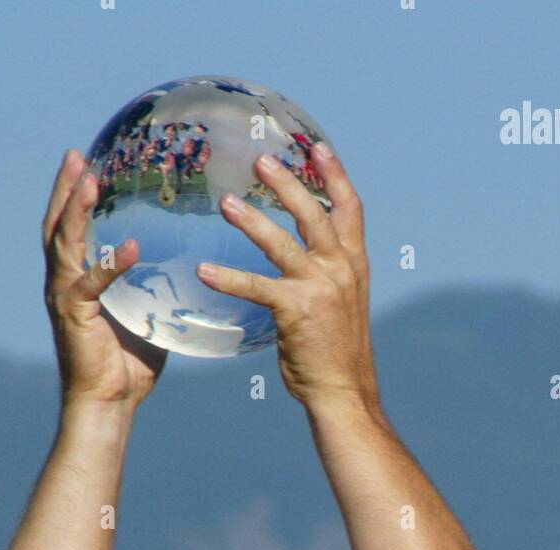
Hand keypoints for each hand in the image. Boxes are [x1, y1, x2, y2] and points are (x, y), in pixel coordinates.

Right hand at [43, 149, 166, 409]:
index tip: (86, 161)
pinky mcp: (74, 316)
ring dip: (77, 210)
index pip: (70, 228)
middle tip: (77, 154)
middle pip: (57, 225)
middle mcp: (63, 283)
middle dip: (66, 189)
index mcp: (76, 280)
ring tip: (90, 180)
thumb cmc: (127, 366)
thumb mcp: (143, 315)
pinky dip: (111, 266)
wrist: (108, 403)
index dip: (74, 196)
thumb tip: (184, 270)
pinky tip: (131, 248)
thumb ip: (152, 289)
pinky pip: (92, 285)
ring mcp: (65, 298)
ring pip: (64, 244)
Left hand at [197, 144, 382, 414]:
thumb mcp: (340, 305)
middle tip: (261, 161)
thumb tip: (304, 260)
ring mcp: (320, 288)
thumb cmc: (336, 354)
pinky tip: (205, 270)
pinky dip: (228, 278)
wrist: (344, 392)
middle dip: (287, 184)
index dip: (334, 175)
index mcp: (355, 265)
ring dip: (252, 220)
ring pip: (282, 243)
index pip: (349, 208)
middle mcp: (341, 269)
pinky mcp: (296, 310)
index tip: (317, 148)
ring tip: (225, 203)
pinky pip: (256, 287)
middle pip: (313, 214)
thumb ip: (326, 277)